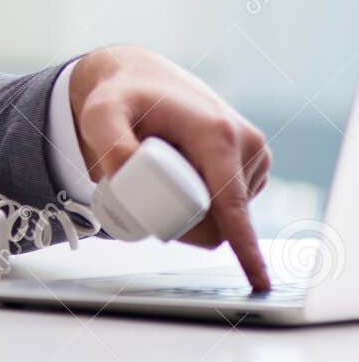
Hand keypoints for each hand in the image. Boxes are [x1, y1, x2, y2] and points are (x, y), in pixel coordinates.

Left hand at [69, 45, 272, 289]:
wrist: (140, 78)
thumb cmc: (121, 96)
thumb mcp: (101, 115)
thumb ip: (109, 142)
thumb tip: (127, 176)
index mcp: (218, 136)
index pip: (233, 206)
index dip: (245, 248)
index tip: (260, 283)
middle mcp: (246, 144)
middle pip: (223, 218)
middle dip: (186, 222)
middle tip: (145, 186)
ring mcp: (253, 154)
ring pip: (228, 214)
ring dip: (195, 209)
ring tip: (167, 165)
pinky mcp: (253, 162)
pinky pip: (232, 204)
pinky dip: (206, 202)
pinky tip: (185, 172)